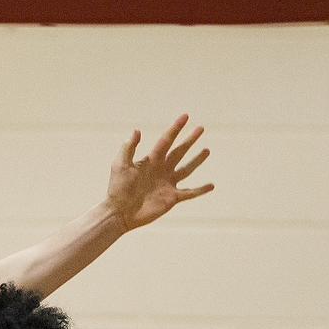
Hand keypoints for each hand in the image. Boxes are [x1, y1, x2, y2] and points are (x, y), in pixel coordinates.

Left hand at [106, 115, 213, 231]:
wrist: (119, 212)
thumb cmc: (117, 188)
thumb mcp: (120, 165)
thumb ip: (129, 148)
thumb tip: (137, 130)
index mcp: (151, 160)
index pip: (166, 140)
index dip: (175, 128)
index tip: (185, 116)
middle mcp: (161, 170)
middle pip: (179, 151)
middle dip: (190, 140)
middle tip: (200, 128)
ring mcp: (167, 184)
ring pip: (186, 169)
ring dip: (197, 160)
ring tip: (207, 150)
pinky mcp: (171, 198)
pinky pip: (190, 193)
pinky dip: (200, 190)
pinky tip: (211, 185)